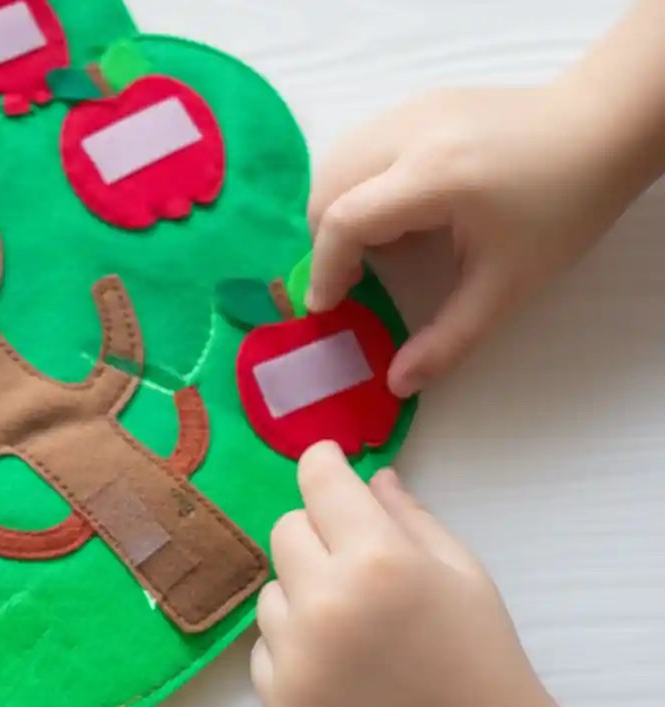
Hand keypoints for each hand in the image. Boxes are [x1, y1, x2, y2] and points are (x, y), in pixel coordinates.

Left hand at [251, 442, 563, 706]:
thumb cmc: (480, 658)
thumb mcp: (463, 576)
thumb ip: (410, 518)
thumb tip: (371, 474)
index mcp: (378, 561)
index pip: (320, 481)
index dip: (323, 463)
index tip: (328, 462)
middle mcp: (325, 601)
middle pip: (286, 529)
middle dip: (318, 533)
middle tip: (356, 559)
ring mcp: (295, 652)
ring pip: (273, 587)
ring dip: (304, 593)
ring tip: (356, 623)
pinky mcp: (277, 694)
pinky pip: (266, 643)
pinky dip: (294, 645)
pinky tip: (340, 661)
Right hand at [308, 85, 642, 396]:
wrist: (602, 129)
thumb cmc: (562, 208)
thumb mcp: (509, 284)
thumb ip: (449, 339)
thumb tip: (397, 382)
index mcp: (433, 176)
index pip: (345, 220)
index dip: (325, 269)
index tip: (328, 306)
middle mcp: (408, 134)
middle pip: (326, 189)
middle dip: (326, 242)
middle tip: (355, 280)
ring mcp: (408, 111)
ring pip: (334, 164)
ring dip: (337, 211)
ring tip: (379, 245)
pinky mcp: (414, 104)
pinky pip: (358, 148)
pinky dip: (357, 185)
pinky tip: (399, 210)